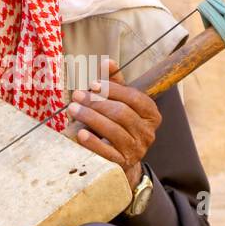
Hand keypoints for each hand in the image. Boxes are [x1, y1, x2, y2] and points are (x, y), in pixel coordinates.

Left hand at [67, 58, 160, 187]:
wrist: (120, 158)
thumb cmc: (117, 123)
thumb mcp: (118, 102)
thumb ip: (114, 83)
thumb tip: (108, 62)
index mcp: (151, 114)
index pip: (134, 97)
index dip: (113, 89)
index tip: (93, 84)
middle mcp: (147, 132)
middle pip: (122, 113)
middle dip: (97, 103)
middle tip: (77, 95)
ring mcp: (137, 149)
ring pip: (114, 131)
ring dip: (91, 118)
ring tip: (73, 109)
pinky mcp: (123, 163)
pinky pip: (108, 152)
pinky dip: (93, 143)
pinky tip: (80, 134)